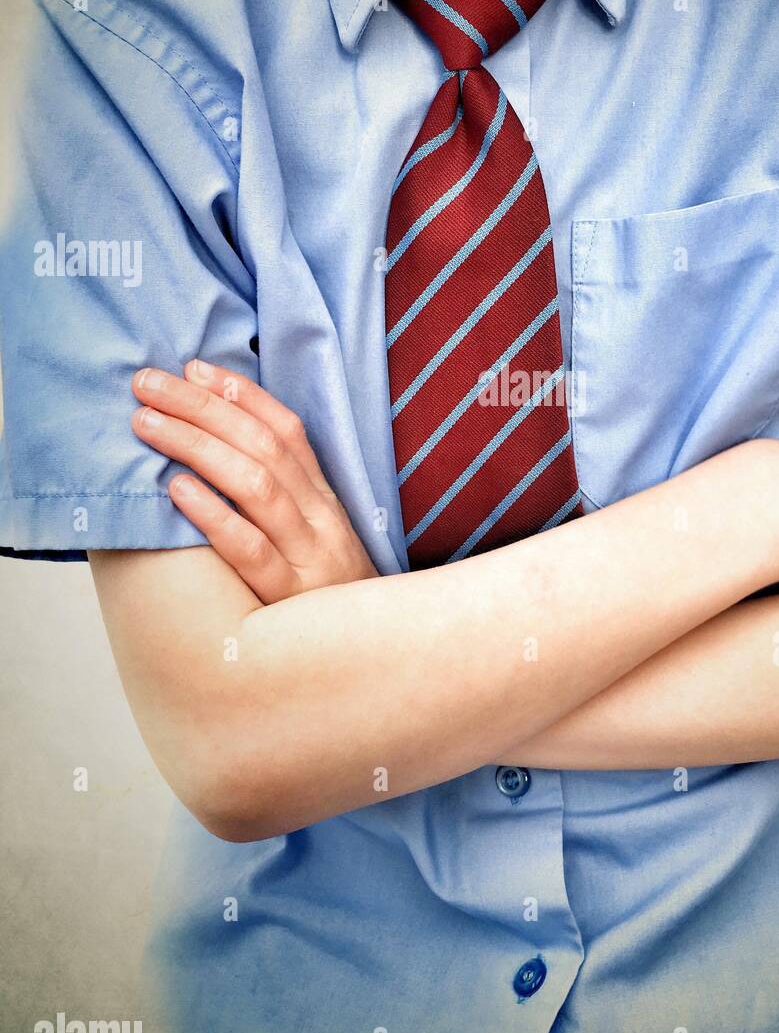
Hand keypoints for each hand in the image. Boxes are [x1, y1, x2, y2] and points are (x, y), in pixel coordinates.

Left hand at [131, 359, 376, 602]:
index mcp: (325, 503)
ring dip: (197, 446)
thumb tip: (218, 453)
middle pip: (264, 447)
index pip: (288, 431)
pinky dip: (214, 515)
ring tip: (147, 425)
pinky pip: (251, 550)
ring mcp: (309, 558)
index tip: (194, 367)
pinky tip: (177, 490)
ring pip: (257, 486)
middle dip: (203, 407)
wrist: (378, 665)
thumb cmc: (327, 605)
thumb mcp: (316, 544)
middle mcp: (321, 521)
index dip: (242, 394)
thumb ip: (281, 503)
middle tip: (147, 385)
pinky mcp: (290, 600)